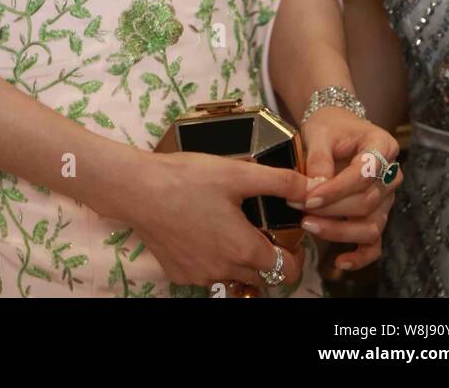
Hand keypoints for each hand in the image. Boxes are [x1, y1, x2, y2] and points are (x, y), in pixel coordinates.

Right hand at [115, 150, 320, 289]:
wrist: (136, 189)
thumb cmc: (186, 179)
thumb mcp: (237, 172)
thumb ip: (280, 181)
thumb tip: (312, 188)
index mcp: (245, 249)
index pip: (287, 271)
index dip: (294, 255)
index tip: (286, 235)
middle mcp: (225, 270)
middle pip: (262, 276)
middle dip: (266, 256)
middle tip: (258, 226)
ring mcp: (200, 275)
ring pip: (233, 275)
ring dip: (238, 258)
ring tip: (228, 224)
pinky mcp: (179, 273)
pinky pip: (206, 273)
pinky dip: (210, 258)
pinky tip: (201, 230)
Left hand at [288, 109, 402, 271]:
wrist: (336, 129)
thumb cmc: (329, 127)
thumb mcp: (319, 132)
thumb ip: (318, 158)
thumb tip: (314, 189)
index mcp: (381, 146)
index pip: (363, 174)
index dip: (336, 190)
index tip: (308, 197)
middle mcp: (390, 175)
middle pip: (366, 202)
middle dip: (330, 210)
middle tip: (297, 207)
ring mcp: (386, 199)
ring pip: (370, 226)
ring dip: (338, 231)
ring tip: (307, 225)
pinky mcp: (378, 216)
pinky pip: (375, 244)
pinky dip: (360, 256)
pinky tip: (339, 261)